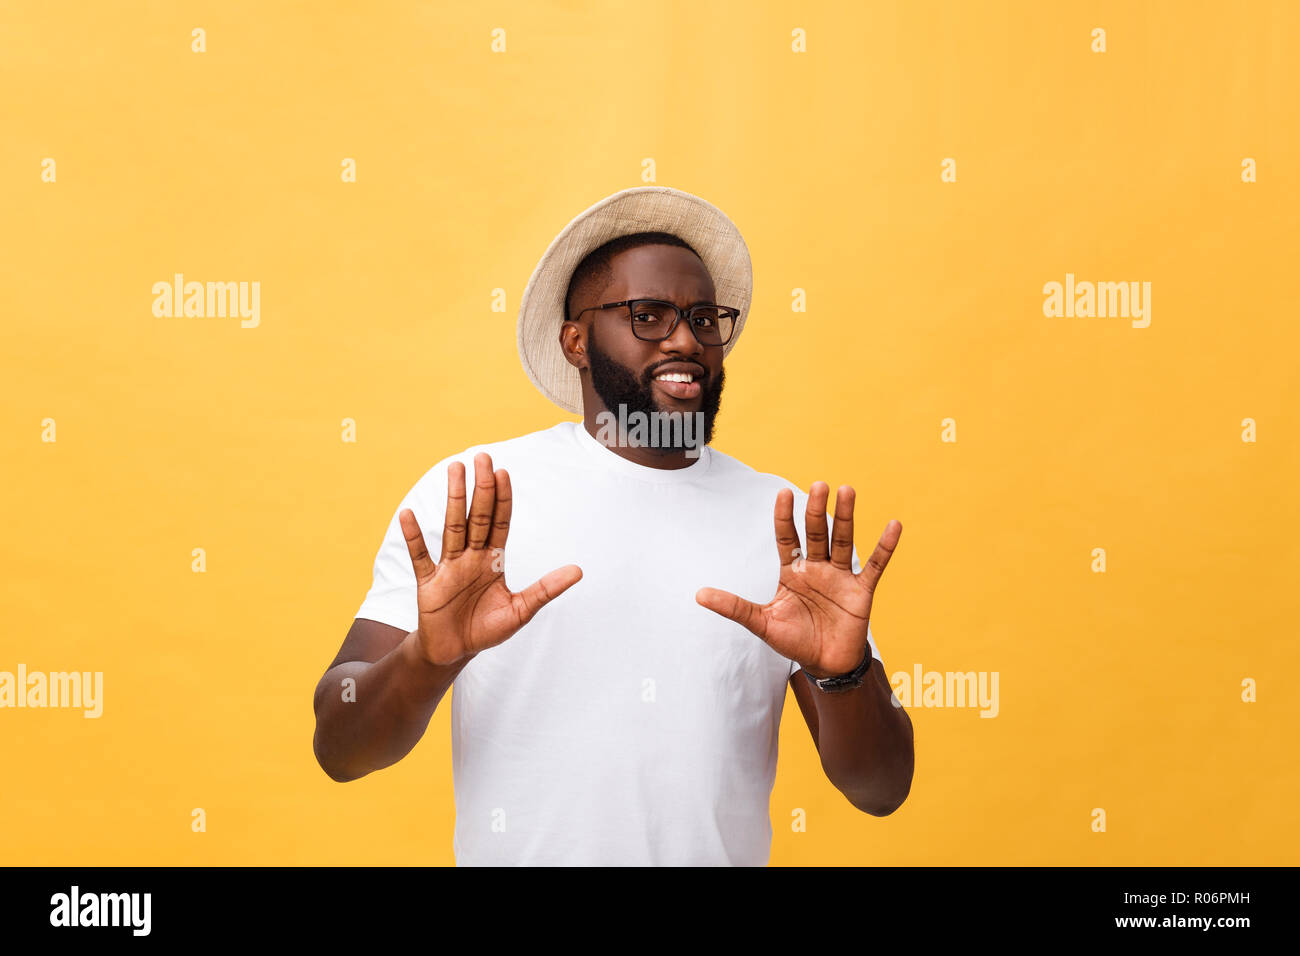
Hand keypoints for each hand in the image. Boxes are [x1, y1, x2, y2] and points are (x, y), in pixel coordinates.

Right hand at [399, 452, 581, 665]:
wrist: (455, 652)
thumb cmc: (487, 629)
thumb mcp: (521, 610)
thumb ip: (546, 589)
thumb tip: (579, 571)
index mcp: (494, 560)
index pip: (500, 523)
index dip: (502, 499)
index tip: (504, 472)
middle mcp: (471, 557)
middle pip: (477, 516)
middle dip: (481, 488)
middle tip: (481, 457)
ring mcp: (449, 567)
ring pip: (452, 526)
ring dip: (453, 499)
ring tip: (454, 470)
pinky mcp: (428, 583)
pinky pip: (421, 557)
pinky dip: (414, 537)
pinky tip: (408, 514)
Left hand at [696, 483, 899, 678]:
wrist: (825, 665)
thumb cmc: (794, 641)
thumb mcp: (762, 623)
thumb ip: (734, 607)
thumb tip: (698, 595)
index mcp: (792, 572)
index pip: (787, 538)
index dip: (785, 517)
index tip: (782, 493)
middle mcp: (817, 568)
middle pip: (816, 533)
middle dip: (816, 510)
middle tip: (819, 484)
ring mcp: (841, 577)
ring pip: (843, 541)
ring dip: (846, 516)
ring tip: (847, 489)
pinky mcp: (861, 591)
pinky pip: (876, 565)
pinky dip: (885, 547)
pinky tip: (894, 525)